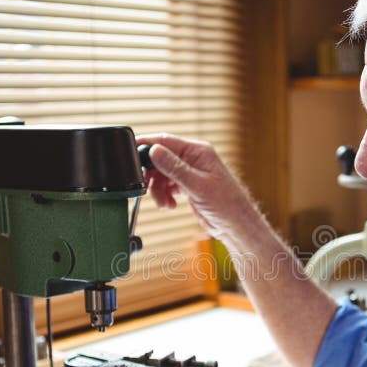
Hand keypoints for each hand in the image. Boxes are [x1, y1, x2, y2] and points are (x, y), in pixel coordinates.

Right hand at [136, 133, 260, 245]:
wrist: (235, 225)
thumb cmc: (226, 204)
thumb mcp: (197, 185)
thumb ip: (174, 168)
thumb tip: (154, 151)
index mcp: (198, 151)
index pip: (165, 141)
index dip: (147, 146)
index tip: (131, 152)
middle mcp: (193, 159)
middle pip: (160, 159)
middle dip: (152, 175)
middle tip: (147, 188)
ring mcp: (190, 172)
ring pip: (162, 175)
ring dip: (158, 189)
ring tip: (165, 203)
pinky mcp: (188, 186)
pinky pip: (168, 185)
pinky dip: (164, 195)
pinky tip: (171, 205)